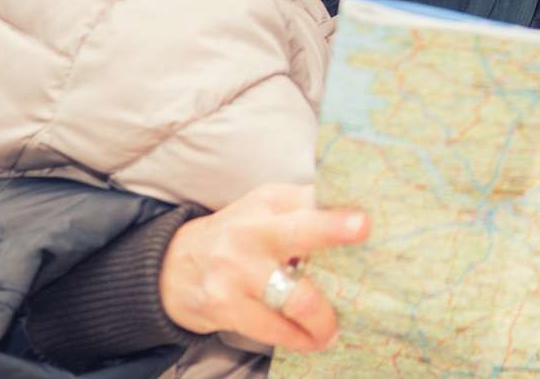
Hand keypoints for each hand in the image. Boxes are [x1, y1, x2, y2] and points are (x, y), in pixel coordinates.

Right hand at [159, 183, 368, 352]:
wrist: (171, 267)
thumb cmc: (239, 237)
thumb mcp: (266, 211)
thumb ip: (305, 211)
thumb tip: (360, 221)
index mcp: (270, 202)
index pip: (310, 199)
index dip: (340, 208)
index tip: (367, 215)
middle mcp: (253, 230)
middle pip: (299, 230)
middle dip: (332, 229)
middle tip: (362, 229)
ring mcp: (237, 269)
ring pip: (293, 295)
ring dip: (322, 318)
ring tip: (333, 330)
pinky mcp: (225, 305)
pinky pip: (272, 328)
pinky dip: (297, 338)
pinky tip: (312, 341)